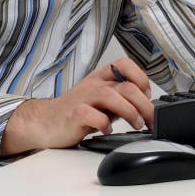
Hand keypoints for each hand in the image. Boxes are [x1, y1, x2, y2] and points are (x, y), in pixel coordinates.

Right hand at [0, 57, 153, 156]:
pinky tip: (107, 131)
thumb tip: (147, 106)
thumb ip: (122, 99)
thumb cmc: (77, 111)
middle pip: (126, 86)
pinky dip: (104, 124)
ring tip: (136, 125)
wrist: (46, 122)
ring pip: (111, 96)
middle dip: (144, 104)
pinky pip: (91, 115)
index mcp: (101, 78)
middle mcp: (93, 85)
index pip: (124, 64)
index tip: (147, 94)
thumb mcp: (103, 101)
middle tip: (149, 119)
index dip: (141, 77)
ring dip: (129, 112)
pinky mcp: (74, 115)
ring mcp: (83, 98)